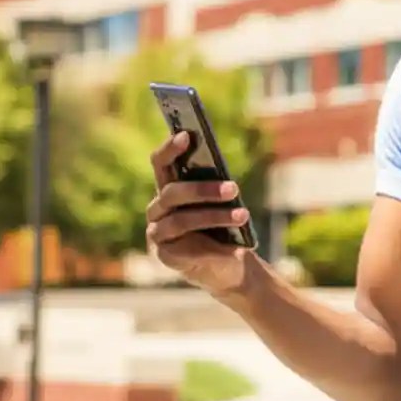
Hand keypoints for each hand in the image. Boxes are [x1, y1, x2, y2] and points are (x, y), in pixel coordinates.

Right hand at [146, 131, 259, 299]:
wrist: (227, 265)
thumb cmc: (222, 226)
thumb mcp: (221, 203)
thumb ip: (215, 185)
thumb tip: (221, 173)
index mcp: (168, 188)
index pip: (160, 163)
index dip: (170, 148)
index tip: (187, 135)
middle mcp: (157, 208)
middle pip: (172, 192)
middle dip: (204, 189)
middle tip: (234, 188)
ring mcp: (157, 232)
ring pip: (182, 219)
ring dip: (215, 216)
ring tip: (243, 216)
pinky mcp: (165, 255)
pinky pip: (188, 248)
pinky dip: (215, 246)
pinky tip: (237, 249)